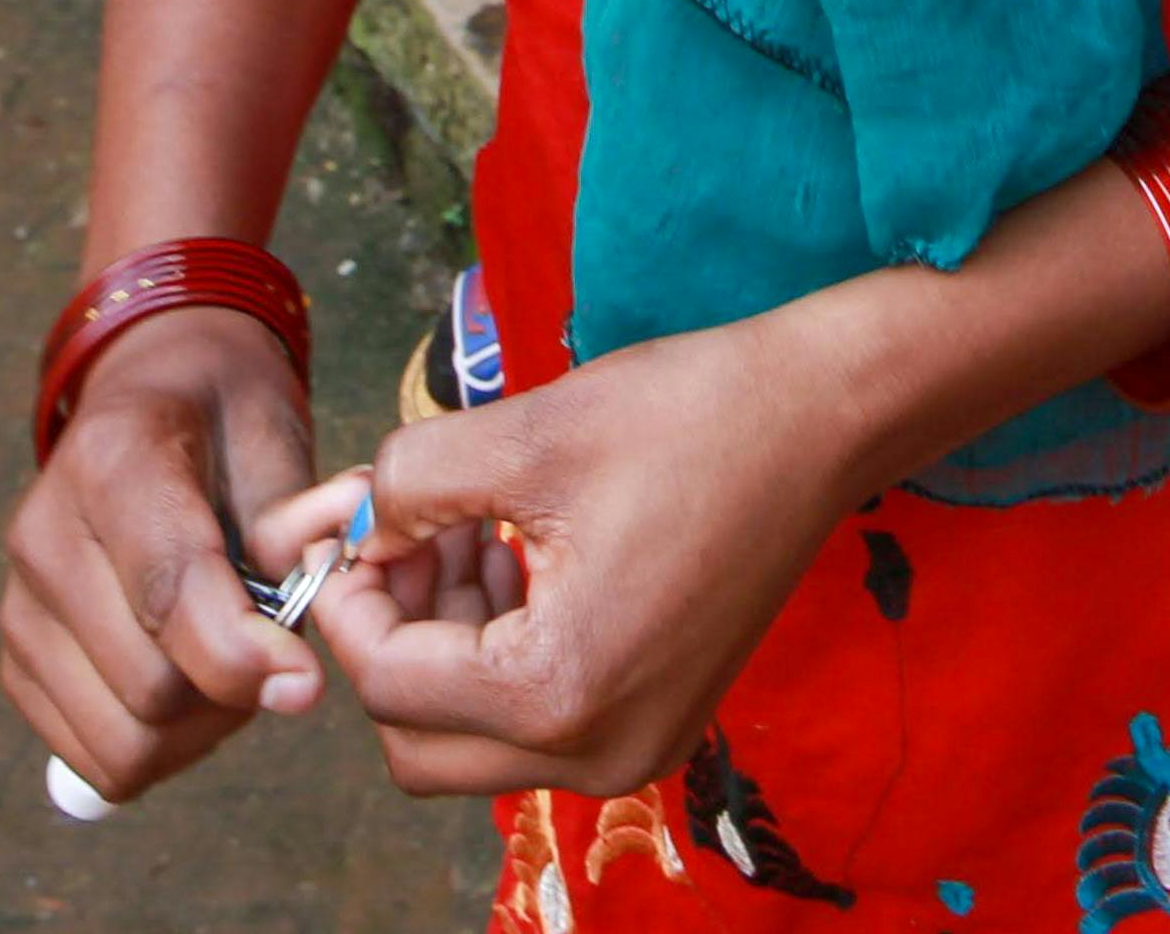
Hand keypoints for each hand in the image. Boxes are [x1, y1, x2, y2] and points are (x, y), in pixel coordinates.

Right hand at [0, 306, 332, 802]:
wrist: (156, 394)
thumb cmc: (230, 422)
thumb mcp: (279, 445)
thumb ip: (295, 543)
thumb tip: (302, 664)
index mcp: (112, 458)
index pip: (168, 591)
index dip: (242, 655)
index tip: (305, 683)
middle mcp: (43, 534)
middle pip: (150, 687)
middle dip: (233, 690)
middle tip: (275, 650)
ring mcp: (18, 603)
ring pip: (123, 741)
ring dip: (198, 730)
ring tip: (232, 666)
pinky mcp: (14, 660)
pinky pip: (94, 759)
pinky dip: (157, 746)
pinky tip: (187, 684)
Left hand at [299, 307, 869, 797]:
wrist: (820, 419)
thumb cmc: (685, 418)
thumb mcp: (521, 434)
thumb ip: (405, 487)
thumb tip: (351, 531)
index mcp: (558, 690)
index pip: (389, 684)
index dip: (349, 600)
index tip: (350, 526)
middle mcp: (596, 752)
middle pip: (417, 744)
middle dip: (393, 638)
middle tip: (410, 539)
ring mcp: (633, 749)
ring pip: (471, 739)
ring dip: (444, 644)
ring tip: (469, 529)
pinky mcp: (655, 724)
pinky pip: (534, 721)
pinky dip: (502, 653)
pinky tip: (520, 554)